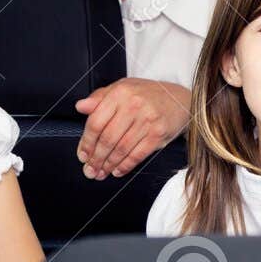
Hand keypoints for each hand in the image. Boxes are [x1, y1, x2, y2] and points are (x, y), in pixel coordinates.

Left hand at [73, 79, 190, 179]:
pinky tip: (117, 170)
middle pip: (108, 138)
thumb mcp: (122, 88)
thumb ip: (100, 98)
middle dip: (96, 158)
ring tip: (101, 173)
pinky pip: (138, 154)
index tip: (82, 155)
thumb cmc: (147, 95)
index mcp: (120, 93)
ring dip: (109, 164)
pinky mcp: (158, 134)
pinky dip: (125, 165)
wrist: (180, 100)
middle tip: (90, 169)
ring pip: (121, 149)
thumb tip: (80, 107)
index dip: (87, 142)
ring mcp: (147, 120)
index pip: (96, 122)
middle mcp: (133, 105)